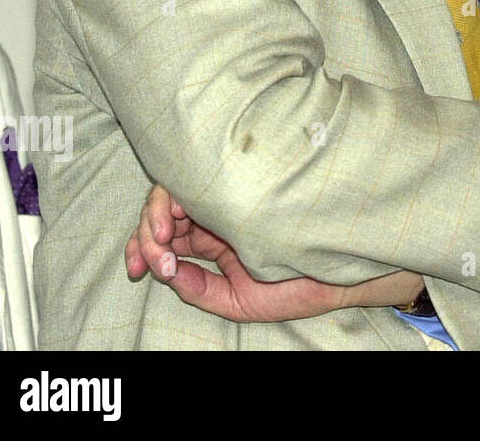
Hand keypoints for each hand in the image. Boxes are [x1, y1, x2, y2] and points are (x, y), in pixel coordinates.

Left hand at [125, 184, 424, 321]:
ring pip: (179, 192)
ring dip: (158, 213)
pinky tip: (176, 217)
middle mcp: (218, 215)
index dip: (143, 246)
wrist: (342, 268)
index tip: (137, 268)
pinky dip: (181, 196)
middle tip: (148, 254)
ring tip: (160, 235)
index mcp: (214, 241)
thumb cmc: (299, 286)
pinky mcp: (246, 180)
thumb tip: (165, 271)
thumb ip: (201, 290)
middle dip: (145, 231)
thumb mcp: (240, 302)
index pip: (166, 237)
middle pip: (164, 211)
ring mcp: (231, 195)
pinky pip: (203, 178)